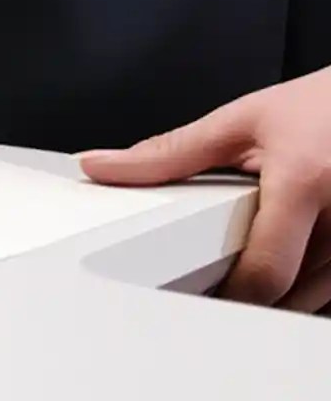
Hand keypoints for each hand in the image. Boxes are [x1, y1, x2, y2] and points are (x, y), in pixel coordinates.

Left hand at [79, 67, 330, 312]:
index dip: (230, 294)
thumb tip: (100, 166)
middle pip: (289, 296)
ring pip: (314, 302)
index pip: (265, 270)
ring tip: (249, 274)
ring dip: (281, 300)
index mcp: (303, 182)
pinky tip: (288, 273)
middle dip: (248, 300)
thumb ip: (169, 153)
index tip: (198, 294)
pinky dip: (310, 294)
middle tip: (213, 287)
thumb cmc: (316, 108)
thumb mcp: (239, 122)